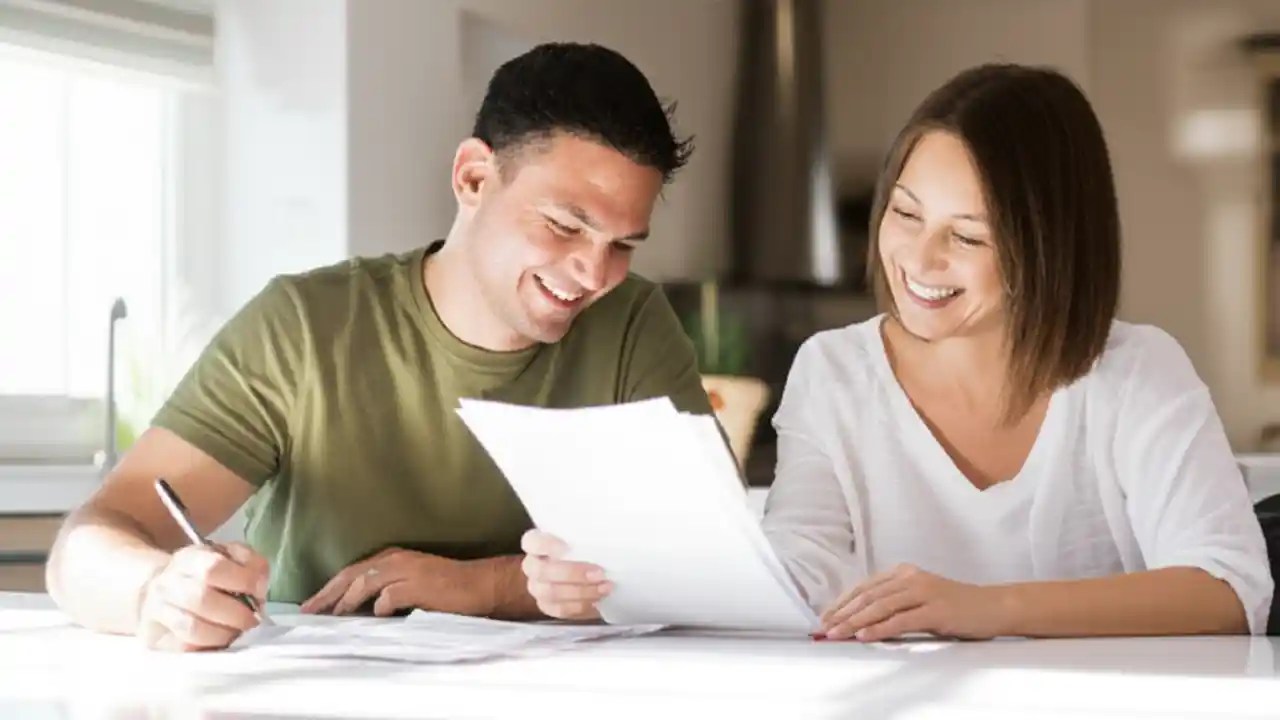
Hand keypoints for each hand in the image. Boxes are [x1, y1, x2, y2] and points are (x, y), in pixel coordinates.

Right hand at [137, 542, 268, 651]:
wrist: (163, 590)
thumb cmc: (206, 574)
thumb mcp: (231, 557)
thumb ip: (252, 566)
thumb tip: (258, 590)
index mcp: (189, 559)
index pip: (214, 568)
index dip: (243, 581)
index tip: (258, 593)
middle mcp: (168, 584)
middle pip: (202, 599)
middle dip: (236, 615)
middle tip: (251, 621)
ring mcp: (157, 612)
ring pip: (192, 628)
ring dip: (224, 634)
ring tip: (237, 633)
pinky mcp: (155, 638)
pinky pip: (185, 648)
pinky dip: (209, 648)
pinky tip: (220, 642)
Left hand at [301, 548, 491, 616]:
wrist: (480, 584)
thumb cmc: (448, 586)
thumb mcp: (414, 580)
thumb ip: (389, 587)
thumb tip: (362, 608)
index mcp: (394, 556)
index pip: (354, 570)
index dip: (331, 587)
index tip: (314, 604)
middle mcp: (397, 559)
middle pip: (353, 574)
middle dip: (328, 593)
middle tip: (309, 610)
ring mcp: (407, 570)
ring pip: (365, 582)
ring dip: (347, 600)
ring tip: (334, 616)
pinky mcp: (418, 585)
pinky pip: (388, 597)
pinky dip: (379, 607)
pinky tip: (376, 615)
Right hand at [520, 530, 610, 619]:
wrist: (583, 574)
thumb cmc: (581, 550)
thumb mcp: (582, 541)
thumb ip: (584, 542)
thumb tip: (604, 542)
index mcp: (535, 543)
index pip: (532, 542)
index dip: (548, 545)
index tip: (568, 548)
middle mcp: (531, 566)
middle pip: (543, 571)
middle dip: (573, 573)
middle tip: (599, 574)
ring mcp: (537, 588)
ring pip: (552, 593)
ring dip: (581, 592)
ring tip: (604, 588)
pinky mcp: (546, 606)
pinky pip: (560, 609)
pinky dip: (581, 606)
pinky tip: (597, 601)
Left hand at [819, 564, 1008, 641]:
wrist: (992, 606)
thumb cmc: (954, 607)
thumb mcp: (919, 598)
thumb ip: (894, 603)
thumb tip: (860, 620)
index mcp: (903, 573)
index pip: (865, 587)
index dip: (843, 603)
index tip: (826, 618)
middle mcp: (910, 578)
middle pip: (868, 596)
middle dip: (843, 614)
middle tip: (825, 629)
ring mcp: (923, 592)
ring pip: (880, 606)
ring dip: (855, 622)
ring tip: (838, 634)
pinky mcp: (935, 610)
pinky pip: (901, 620)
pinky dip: (880, 628)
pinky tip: (865, 636)